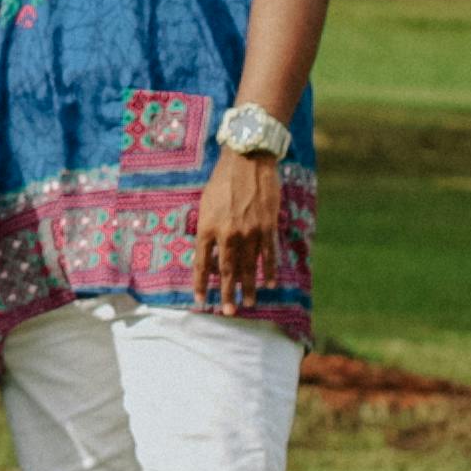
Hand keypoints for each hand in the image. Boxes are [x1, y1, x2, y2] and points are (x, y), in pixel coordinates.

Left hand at [192, 145, 289, 298]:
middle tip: (228, 311)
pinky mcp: (267, 226)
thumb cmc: (222, 181)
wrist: (247, 159)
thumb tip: (209, 252)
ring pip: (248, 267)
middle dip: (226, 293)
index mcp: (207, 228)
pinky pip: (268, 254)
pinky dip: (270, 271)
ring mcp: (249, 232)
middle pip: (226, 270)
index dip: (200, 284)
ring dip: (249, 287)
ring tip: (249, 304)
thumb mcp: (205, 205)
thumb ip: (207, 229)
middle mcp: (227, 234)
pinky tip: (270, 284)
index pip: (201, 264)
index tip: (200, 300)